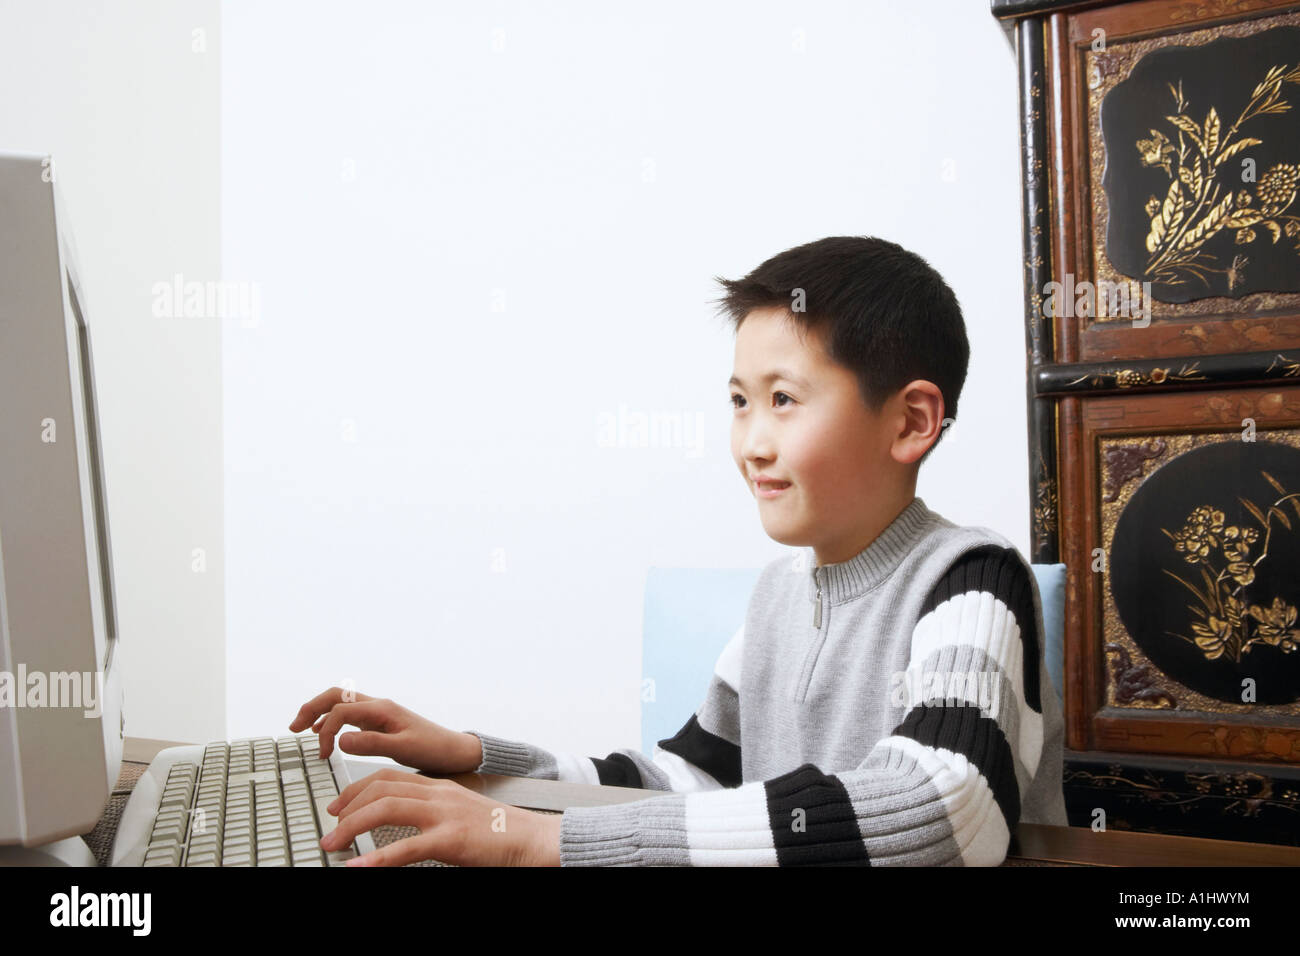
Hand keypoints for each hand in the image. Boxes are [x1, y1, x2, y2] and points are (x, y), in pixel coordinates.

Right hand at [288, 686, 482, 773]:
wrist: (453, 749)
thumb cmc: (433, 748)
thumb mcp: (403, 749)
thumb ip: (372, 744)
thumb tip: (341, 739)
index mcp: (382, 709)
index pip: (341, 711)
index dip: (325, 729)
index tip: (322, 753)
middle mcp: (378, 706)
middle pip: (336, 697)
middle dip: (312, 708)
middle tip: (294, 727)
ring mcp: (378, 713)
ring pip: (342, 704)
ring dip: (320, 713)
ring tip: (302, 729)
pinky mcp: (380, 723)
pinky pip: (350, 716)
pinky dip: (333, 721)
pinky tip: (326, 734)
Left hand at [320, 768, 562, 865]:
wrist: (532, 838)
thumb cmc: (498, 832)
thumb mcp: (460, 811)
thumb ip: (433, 812)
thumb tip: (404, 825)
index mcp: (439, 787)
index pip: (387, 777)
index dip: (356, 788)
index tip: (338, 806)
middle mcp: (438, 794)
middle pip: (380, 788)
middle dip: (347, 807)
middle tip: (329, 828)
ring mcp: (444, 815)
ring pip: (385, 809)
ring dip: (351, 827)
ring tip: (333, 845)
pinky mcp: (450, 839)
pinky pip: (405, 848)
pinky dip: (376, 859)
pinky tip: (358, 867)